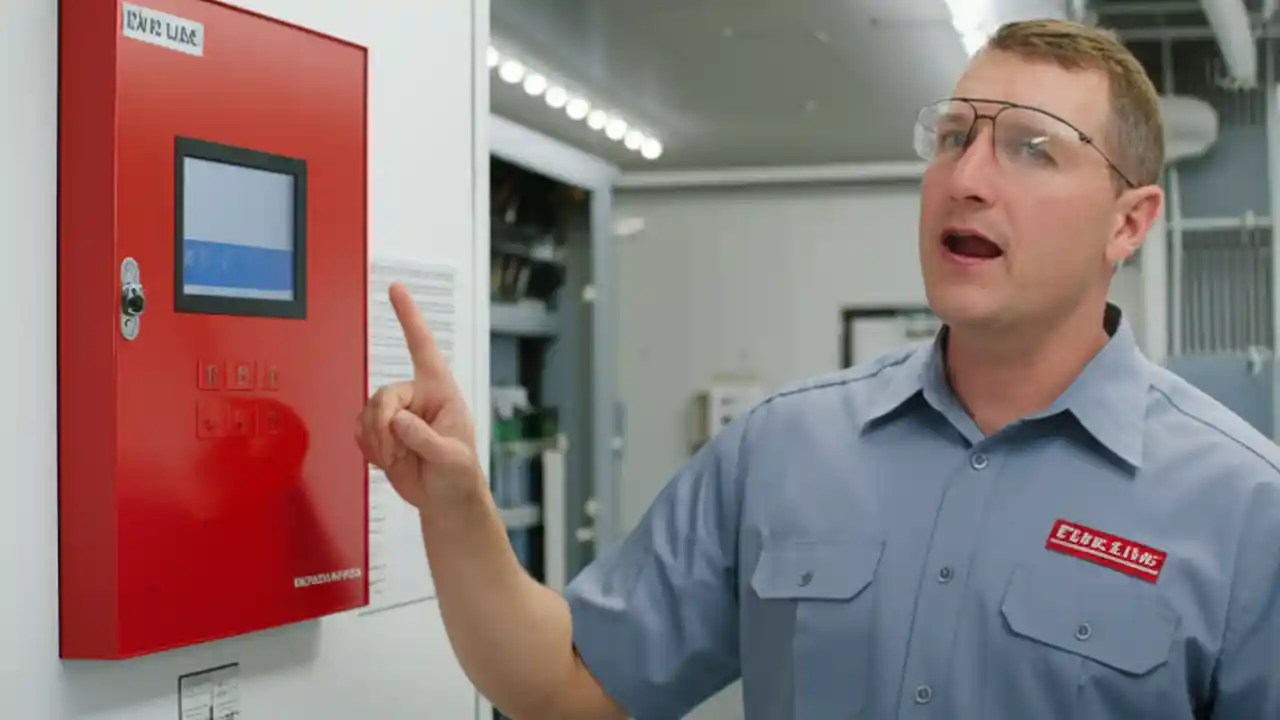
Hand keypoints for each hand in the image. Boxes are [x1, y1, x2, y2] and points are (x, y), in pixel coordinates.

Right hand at [356, 282, 481, 509]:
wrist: (444, 499)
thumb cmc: (458, 474)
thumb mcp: (453, 458)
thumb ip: (427, 439)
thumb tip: (400, 420)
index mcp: (441, 391)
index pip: (423, 348)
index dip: (409, 318)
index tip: (395, 288)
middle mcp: (416, 395)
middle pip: (383, 395)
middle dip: (383, 427)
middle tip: (394, 454)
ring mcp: (396, 413)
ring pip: (367, 413)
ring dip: (377, 442)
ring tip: (398, 461)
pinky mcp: (380, 432)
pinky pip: (359, 429)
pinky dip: (369, 448)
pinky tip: (388, 461)